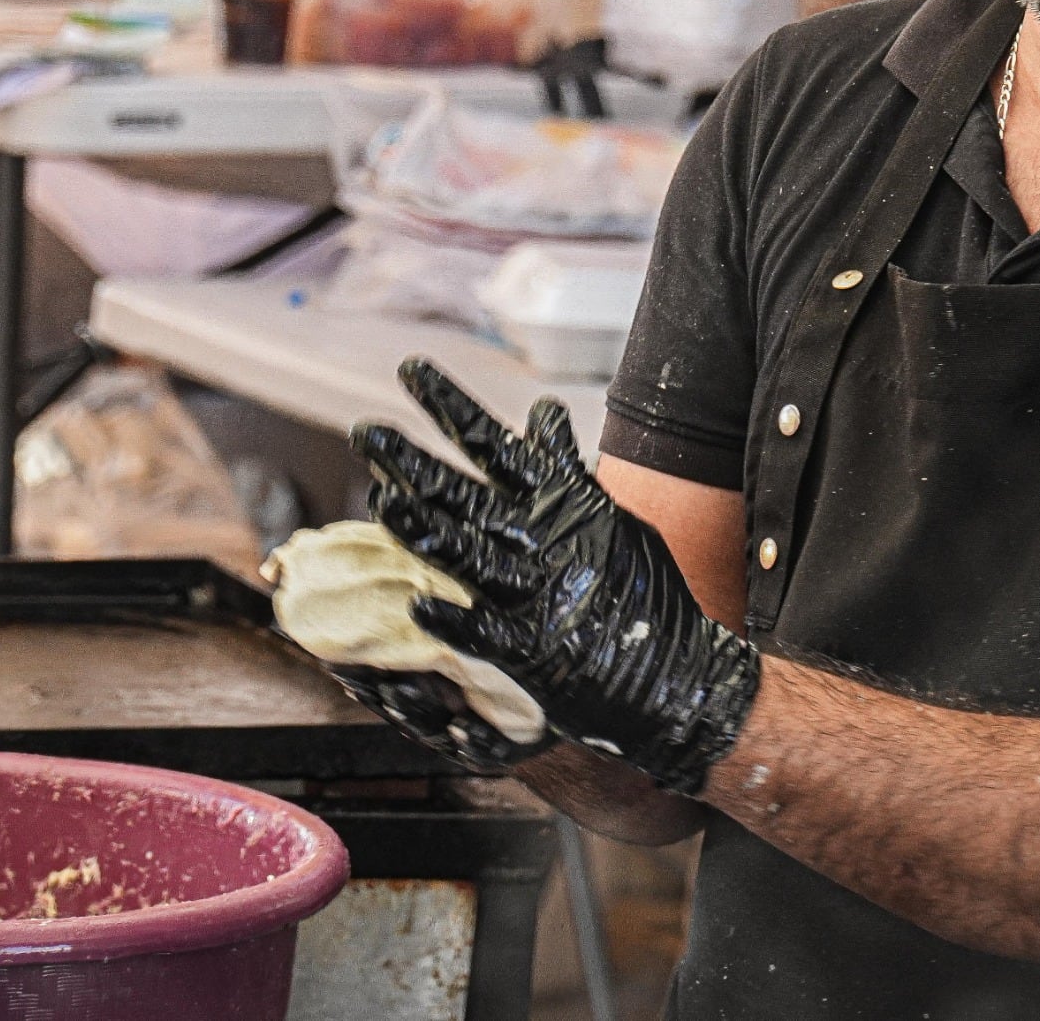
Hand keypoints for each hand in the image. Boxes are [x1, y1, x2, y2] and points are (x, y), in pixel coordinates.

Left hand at [357, 358, 761, 793]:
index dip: (449, 406)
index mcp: (560, 503)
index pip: (493, 443)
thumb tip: (542, 412)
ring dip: (424, 528)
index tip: (409, 369)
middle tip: (364, 432)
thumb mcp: (606, 515)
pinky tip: (417, 604)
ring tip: (382, 501)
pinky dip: (453, 619)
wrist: (675, 671)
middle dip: (413, 463)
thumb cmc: (638, 590)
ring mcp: (537, 594)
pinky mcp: (535, 650)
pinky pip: (486, 632)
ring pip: (468, 554)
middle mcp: (542, 541)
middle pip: (464, 494)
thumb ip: (565, 469)